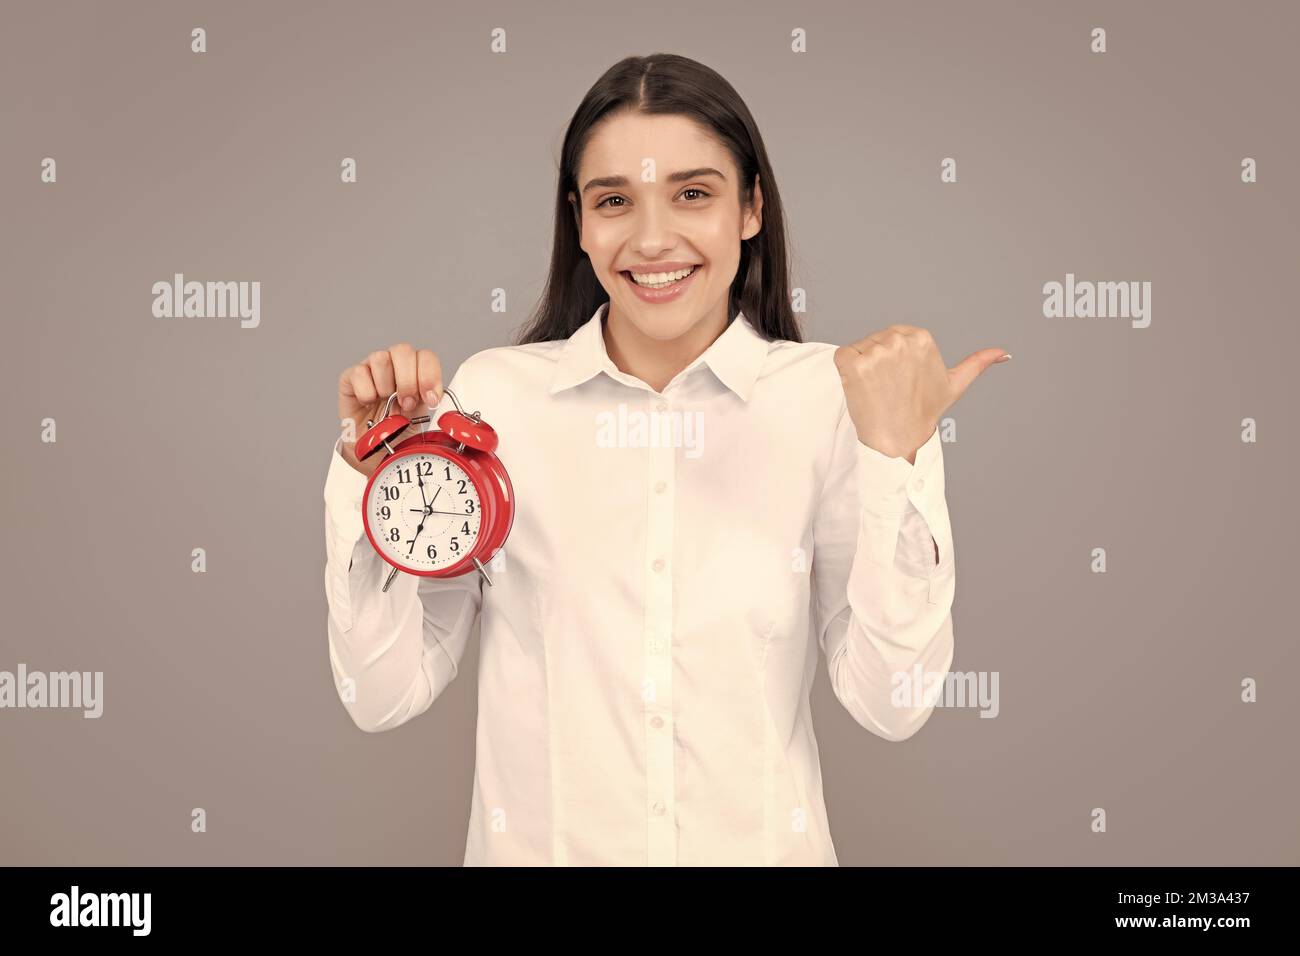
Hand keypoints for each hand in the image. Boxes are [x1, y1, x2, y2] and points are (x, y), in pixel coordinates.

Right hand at [337, 343, 443, 476]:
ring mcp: (372, 369)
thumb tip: (439, 403)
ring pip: (381, 358)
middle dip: (408, 381)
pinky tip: (368, 403)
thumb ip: (428, 406)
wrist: (371, 451)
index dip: (429, 376)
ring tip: (385, 403)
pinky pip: (358, 373)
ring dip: (386, 386)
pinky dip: (366, 392)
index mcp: (416, 373)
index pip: (426, 357)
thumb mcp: (420, 421)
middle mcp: (394, 366)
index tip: (430, 400)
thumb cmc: (396, 433)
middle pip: (403, 350)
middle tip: (406, 404)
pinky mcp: (350, 378)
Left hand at [833, 325, 1008, 462]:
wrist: (899, 438)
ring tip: (878, 390)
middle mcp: (900, 340)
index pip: (894, 336)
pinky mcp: (852, 363)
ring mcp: (876, 352)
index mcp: (922, 337)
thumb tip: (1003, 353)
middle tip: (890, 388)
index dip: (894, 360)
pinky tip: (861, 388)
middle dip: (878, 362)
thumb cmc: (924, 412)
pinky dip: (845, 372)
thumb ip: (977, 363)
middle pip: (876, 340)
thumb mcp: (954, 384)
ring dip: (862, 369)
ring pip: (860, 349)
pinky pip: (842, 357)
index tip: (901, 380)